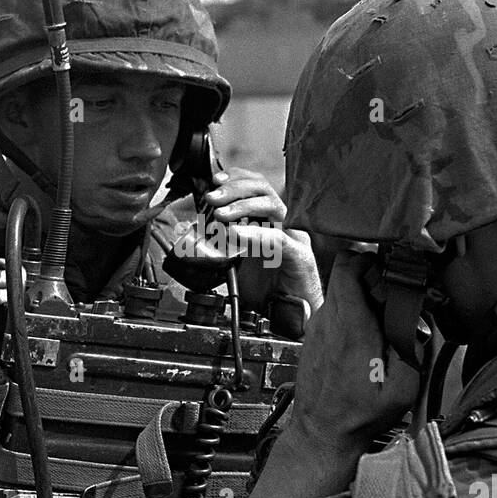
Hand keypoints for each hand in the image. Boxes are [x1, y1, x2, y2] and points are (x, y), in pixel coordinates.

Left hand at [201, 167, 322, 312]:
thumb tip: (196, 234)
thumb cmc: (268, 292)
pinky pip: (278, 238)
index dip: (236, 178)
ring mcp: (295, 238)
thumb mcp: (238, 262)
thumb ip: (224, 246)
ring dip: (243, 205)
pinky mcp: (300, 257)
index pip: (256, 187)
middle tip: (211, 197)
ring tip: (220, 214)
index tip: (214, 181)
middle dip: (234, 188)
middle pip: (264, 190)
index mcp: (270, 222)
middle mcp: (284, 225)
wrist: (292, 319)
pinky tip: (236, 233)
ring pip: (273, 206)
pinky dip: (255, 233)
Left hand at [286, 251, 419, 465]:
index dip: (370, 259)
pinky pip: (334, 311)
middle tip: (391, 294)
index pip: (349, 266)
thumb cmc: (359, 415)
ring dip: (361, 297)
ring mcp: (316, 328)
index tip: (390, 270)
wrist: (322, 434)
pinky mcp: (313, 338)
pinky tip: (367, 337)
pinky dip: (351, 314)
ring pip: (339, 292)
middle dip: (370, 275)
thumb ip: (414, 349)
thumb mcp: (402, 389)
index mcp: (350, 326)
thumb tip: (418, 320)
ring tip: (382, 320)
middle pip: (344, 273)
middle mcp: (328, 320)